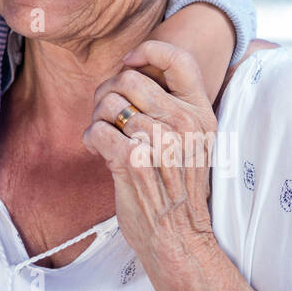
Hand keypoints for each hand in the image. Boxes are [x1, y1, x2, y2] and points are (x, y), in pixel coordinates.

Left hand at [82, 39, 218, 272]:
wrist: (180, 239)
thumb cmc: (177, 189)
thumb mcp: (192, 142)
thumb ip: (172, 108)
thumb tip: (131, 70)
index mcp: (201, 114)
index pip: (179, 59)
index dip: (148, 50)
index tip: (130, 63)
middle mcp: (184, 125)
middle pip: (130, 78)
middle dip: (107, 91)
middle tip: (106, 111)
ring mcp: (160, 143)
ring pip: (109, 104)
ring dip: (97, 117)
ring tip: (104, 134)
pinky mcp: (133, 162)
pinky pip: (96, 129)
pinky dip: (90, 138)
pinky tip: (97, 149)